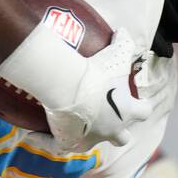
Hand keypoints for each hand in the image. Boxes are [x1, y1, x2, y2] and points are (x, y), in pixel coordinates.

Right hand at [43, 28, 151, 153]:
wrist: (70, 86)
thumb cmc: (97, 71)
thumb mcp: (116, 53)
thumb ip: (124, 43)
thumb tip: (124, 31)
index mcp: (127, 111)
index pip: (144, 112)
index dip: (140, 107)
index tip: (134, 100)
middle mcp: (112, 130)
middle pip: (122, 138)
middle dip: (118, 131)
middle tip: (107, 117)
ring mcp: (90, 140)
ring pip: (91, 145)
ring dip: (84, 136)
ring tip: (71, 125)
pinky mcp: (68, 144)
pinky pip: (55, 146)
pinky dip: (45, 140)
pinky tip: (33, 134)